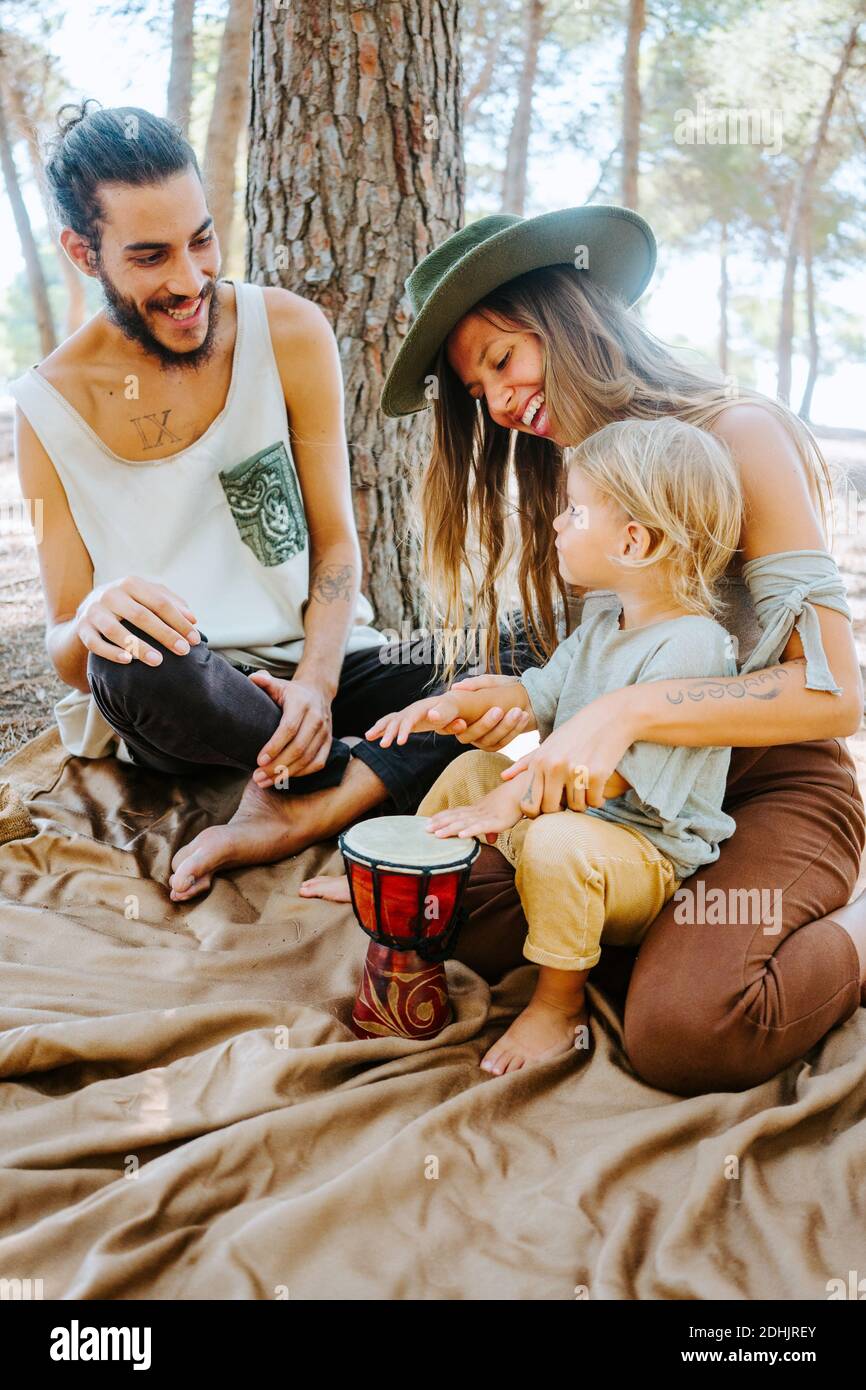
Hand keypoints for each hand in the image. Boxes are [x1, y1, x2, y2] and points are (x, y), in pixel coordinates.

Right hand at [75, 576, 200, 665]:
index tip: (195, 639)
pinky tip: (128, 660)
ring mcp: (94, 611)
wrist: (89, 609)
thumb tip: (193, 619)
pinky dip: (111, 652)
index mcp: (131, 584)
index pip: (160, 603)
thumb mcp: (147, 597)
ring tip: (158, 661)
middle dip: (165, 634)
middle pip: (141, 615)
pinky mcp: (83, 628)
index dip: (179, 621)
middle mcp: (111, 594)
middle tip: (184, 652)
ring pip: (116, 630)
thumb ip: (171, 603)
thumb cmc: (129, 604)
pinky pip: (95, 643)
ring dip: (138, 646)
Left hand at [249, 673, 332, 783]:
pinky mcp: (329, 742)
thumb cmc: (291, 692)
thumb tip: (253, 678)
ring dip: (286, 773)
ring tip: (265, 781)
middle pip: (298, 748)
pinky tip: (284, 778)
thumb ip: (264, 681)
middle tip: (257, 776)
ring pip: (308, 759)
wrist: (318, 692)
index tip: (259, 760)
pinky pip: (317, 763)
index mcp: (301, 703)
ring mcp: (325, 732)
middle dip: (277, 766)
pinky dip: (301, 773)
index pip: (289, 728)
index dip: (275, 746)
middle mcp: (316, 718)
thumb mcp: (278, 684)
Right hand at [365, 693, 465, 746]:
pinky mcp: (405, 719)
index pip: (410, 719)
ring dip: (379, 728)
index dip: (404, 730)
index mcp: (422, 708)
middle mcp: (411, 710)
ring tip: (368, 737)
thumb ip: (444, 714)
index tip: (400, 743)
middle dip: (389, 732)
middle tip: (383, 746)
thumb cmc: (452, 710)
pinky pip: (390, 723)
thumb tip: (432, 715)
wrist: (450, 705)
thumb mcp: (452, 712)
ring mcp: (407, 714)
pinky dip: (380, 728)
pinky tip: (370, 736)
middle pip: (397, 720)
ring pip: (390, 720)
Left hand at [423, 779, 526, 843]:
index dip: (442, 816)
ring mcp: (486, 816)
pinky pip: (481, 827)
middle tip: (425, 829)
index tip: (428, 821)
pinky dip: (470, 831)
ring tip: (437, 834)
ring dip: (450, 829)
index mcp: (477, 809)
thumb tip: (490, 840)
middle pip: (455, 817)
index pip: (456, 812)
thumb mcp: (500, 819)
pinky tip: (461, 836)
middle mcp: (478, 811)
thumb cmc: (512, 804)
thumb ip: (492, 830)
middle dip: (440, 823)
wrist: (524, 791)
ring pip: (464, 823)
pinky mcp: (496, 821)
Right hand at [435, 674, 532, 750]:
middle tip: (499, 709)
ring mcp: (478, 738)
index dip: (449, 725)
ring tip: (519, 711)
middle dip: (485, 724)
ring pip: (486, 740)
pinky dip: (513, 731)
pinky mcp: (492, 745)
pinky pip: (500, 743)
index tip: (462, 722)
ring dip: (505, 726)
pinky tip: (524, 717)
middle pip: (467, 735)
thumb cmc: (505, 688)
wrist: (528, 698)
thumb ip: (475, 684)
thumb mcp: (492, 683)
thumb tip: (456, 687)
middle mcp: (465, 726)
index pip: (445, 722)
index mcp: (459, 709)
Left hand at [501, 690, 635, 813]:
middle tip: (569, 799)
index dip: (538, 812)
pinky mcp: (597, 774)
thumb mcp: (548, 744)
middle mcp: (554, 767)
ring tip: (585, 788)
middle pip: (551, 809)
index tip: (548, 807)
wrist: (610, 717)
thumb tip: (504, 777)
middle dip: (561, 809)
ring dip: (583, 802)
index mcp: (539, 761)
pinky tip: (599, 787)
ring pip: (576, 807)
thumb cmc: (576, 732)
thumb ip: (525, 763)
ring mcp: (575, 771)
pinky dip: (598, 798)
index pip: (529, 803)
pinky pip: (595, 801)